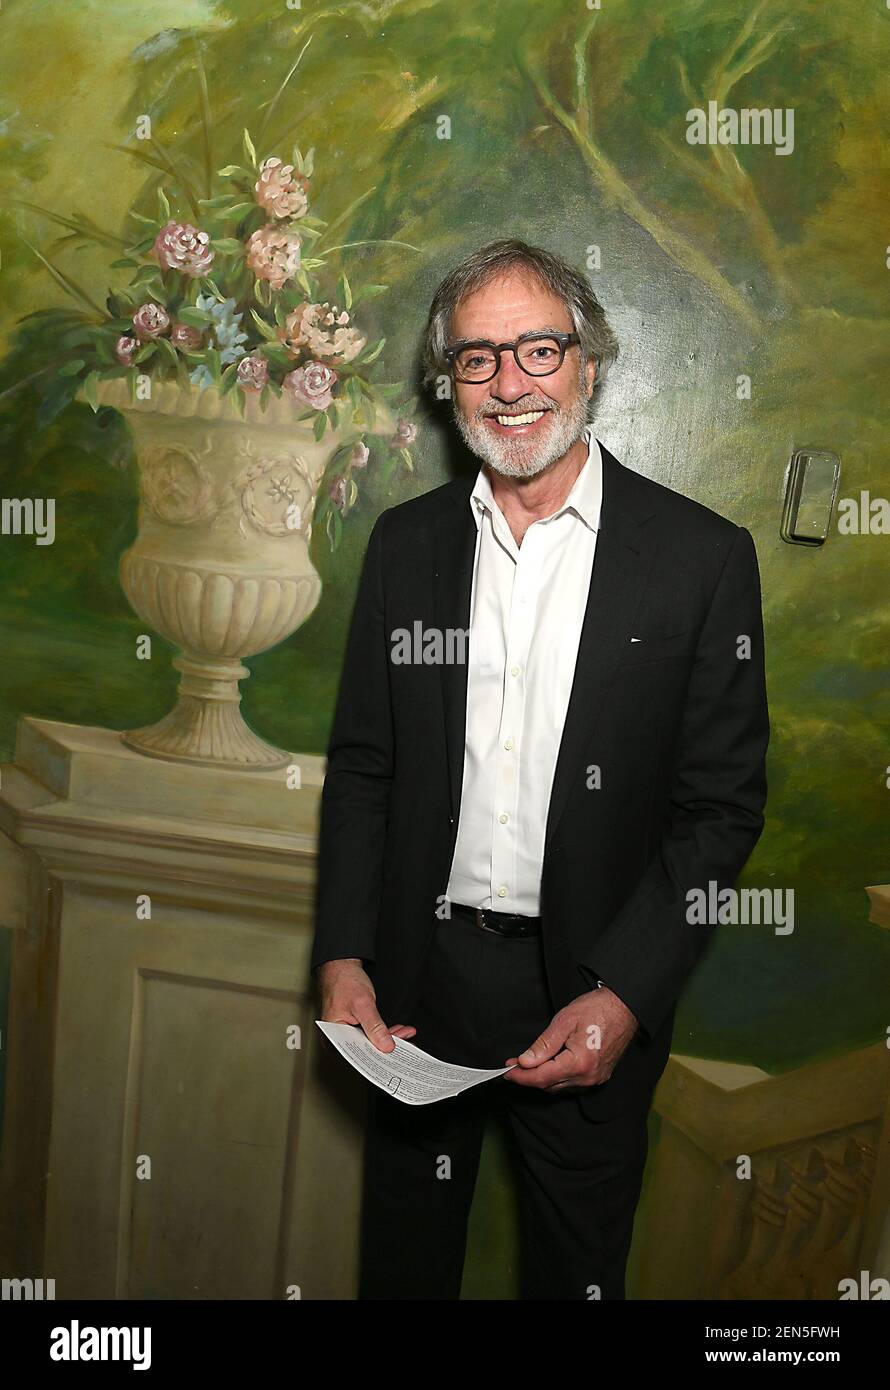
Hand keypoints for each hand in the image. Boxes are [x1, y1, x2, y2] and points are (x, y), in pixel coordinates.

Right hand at [317, 957, 415, 1053]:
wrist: (341, 967)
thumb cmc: (344, 982)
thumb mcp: (362, 1004)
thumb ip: (374, 1026)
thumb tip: (386, 1045)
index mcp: (332, 1039)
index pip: (357, 1057)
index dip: (376, 1060)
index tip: (393, 1058)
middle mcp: (338, 1040)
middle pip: (365, 1051)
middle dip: (387, 1048)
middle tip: (406, 1048)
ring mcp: (347, 1034)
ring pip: (370, 1043)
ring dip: (389, 1039)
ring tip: (406, 1036)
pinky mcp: (354, 1028)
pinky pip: (370, 1035)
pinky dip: (385, 1033)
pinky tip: (399, 1031)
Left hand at [503, 987, 637, 1091]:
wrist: (625, 1007)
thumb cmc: (597, 1009)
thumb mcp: (564, 1021)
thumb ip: (543, 1044)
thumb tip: (525, 1061)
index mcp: (578, 1063)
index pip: (542, 1077)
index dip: (521, 1076)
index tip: (507, 1071)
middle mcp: (588, 1077)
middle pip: (549, 1085)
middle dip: (529, 1077)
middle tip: (514, 1064)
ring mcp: (595, 1079)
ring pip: (560, 1087)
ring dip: (543, 1078)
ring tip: (529, 1064)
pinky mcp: (600, 1076)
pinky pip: (572, 1084)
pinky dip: (558, 1077)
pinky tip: (550, 1065)